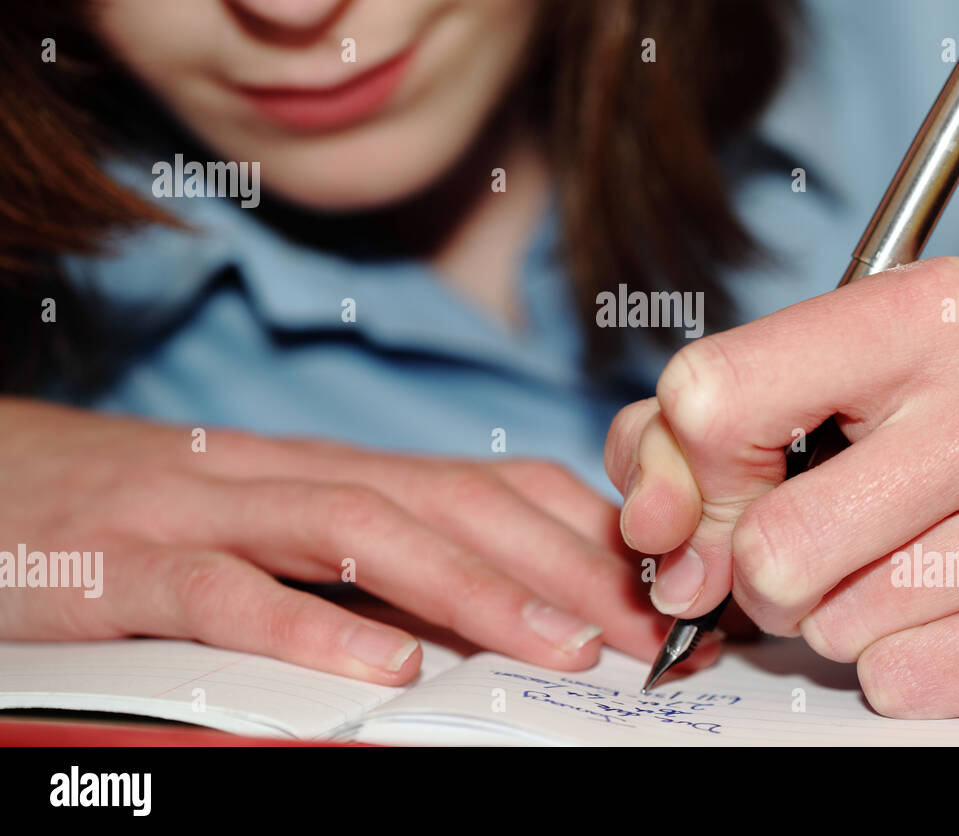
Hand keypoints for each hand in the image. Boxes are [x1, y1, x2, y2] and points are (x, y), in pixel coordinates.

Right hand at [0, 399, 702, 683]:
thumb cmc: (146, 514)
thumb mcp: (276, 524)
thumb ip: (374, 553)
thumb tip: (492, 597)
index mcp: (332, 471)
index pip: (481, 480)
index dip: (577, 530)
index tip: (653, 587)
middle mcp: (284, 477)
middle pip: (445, 500)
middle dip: (558, 563)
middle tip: (641, 629)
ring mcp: (204, 512)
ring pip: (359, 530)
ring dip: (471, 586)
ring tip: (557, 642)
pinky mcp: (122, 564)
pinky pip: (226, 592)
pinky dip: (308, 628)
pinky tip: (381, 669)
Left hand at [608, 257, 958, 717]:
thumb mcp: (837, 363)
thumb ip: (703, 424)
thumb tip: (652, 527)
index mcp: (926, 309)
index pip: (714, 397)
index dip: (689, 466)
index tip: (725, 482)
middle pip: (774, 546)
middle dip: (765, 567)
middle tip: (816, 535)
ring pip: (835, 627)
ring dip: (835, 611)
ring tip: (897, 552)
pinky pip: (905, 681)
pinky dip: (896, 657)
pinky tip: (944, 600)